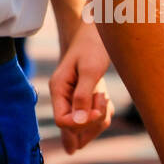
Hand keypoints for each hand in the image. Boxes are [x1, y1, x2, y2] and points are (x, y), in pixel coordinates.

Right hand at [49, 22, 113, 153]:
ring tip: (105, 96)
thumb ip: (82, 96)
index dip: (80, 123)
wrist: (98, 33)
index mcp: (58, 89)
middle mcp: (63, 98)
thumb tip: (77, 122)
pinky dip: (103, 115)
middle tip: (102, 99)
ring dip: (100, 119)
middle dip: (92, 122)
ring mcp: (72, 101)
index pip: (62, 121)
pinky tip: (105, 99)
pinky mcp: (83, 101)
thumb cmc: (93, 46)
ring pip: (85, 129)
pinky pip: (93, 121)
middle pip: (73, 130)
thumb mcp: (90, 70)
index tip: (97, 111)